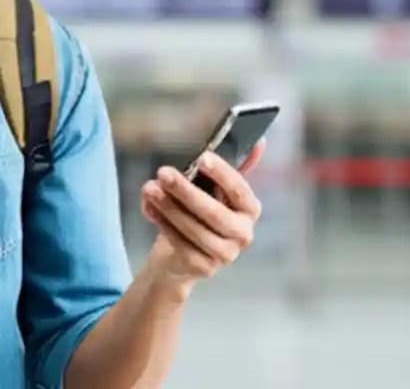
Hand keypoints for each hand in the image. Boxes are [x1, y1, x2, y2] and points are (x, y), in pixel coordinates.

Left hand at [139, 142, 263, 288]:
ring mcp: (226, 254)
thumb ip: (230, 167)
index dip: (222, 174)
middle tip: (164, 173)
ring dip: (170, 207)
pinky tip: (150, 208)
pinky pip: (181, 244)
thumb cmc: (198, 214)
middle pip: (214, 213)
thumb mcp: (213, 189)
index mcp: (250, 209)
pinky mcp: (205, 267)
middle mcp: (243, 233)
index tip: (202, 158)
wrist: (180, 256)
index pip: (239, 190)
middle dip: (186, 191)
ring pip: (195, 229)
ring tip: (150, 189)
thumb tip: (259, 141)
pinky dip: (163, 224)